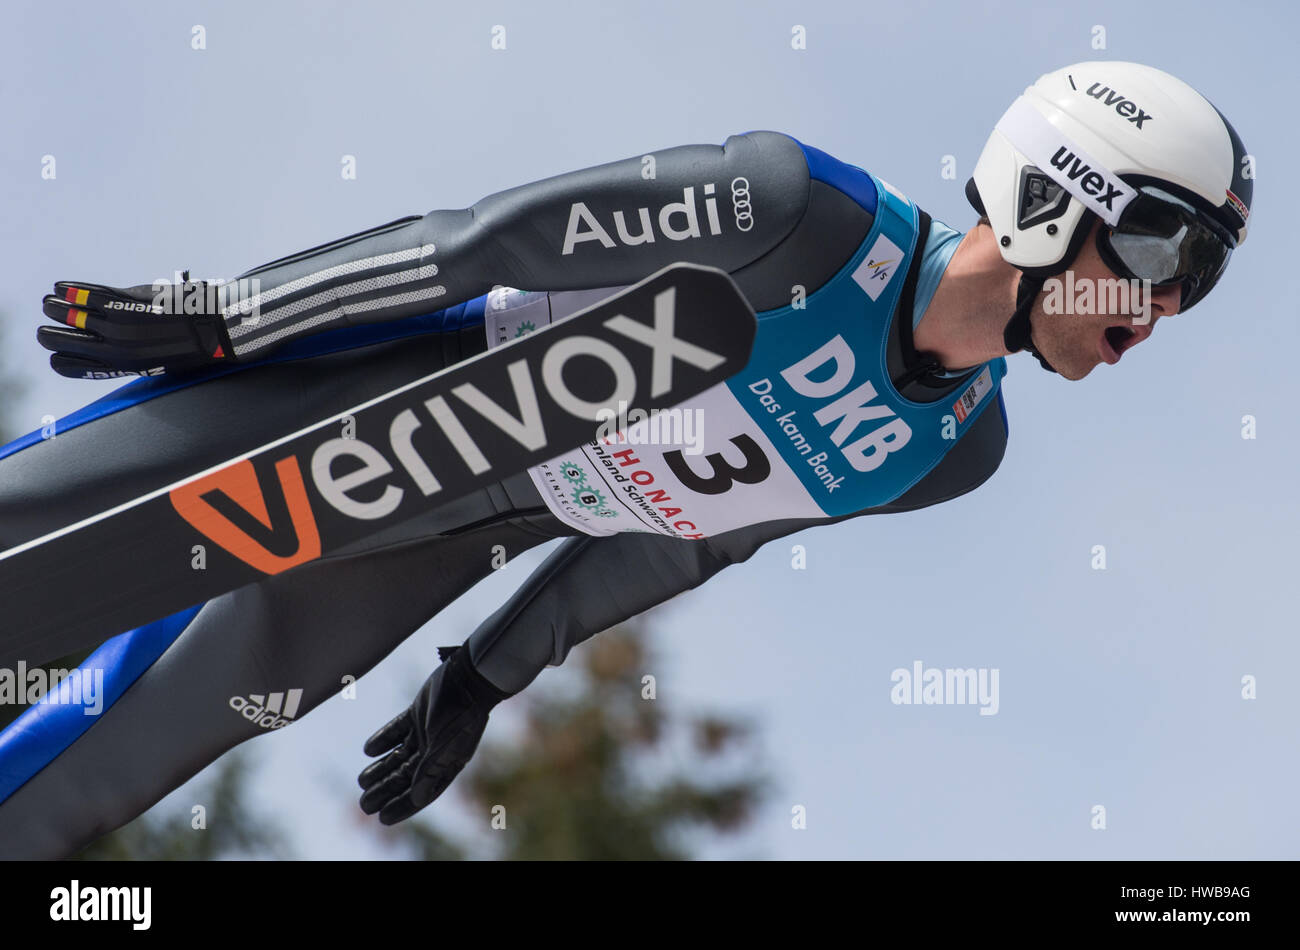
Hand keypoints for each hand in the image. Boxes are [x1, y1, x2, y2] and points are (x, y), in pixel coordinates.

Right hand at [37, 275, 235, 378]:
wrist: (219, 330)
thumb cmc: (195, 346)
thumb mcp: (160, 361)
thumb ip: (134, 356)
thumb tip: (115, 351)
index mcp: (125, 367)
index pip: (73, 366)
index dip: (60, 356)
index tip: (56, 348)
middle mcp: (117, 350)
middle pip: (64, 342)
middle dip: (51, 331)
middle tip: (50, 319)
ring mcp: (122, 326)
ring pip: (72, 316)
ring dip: (55, 306)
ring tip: (50, 300)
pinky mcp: (129, 303)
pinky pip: (90, 295)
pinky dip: (73, 290)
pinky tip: (62, 286)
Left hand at [358, 646, 509, 824]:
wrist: (468, 678)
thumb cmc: (460, 715)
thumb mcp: (445, 747)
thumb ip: (429, 771)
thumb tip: (416, 798)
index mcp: (446, 764)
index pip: (421, 791)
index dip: (402, 806)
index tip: (382, 819)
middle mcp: (435, 751)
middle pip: (406, 776)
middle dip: (386, 790)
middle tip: (365, 804)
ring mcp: (426, 732)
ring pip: (398, 756)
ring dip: (380, 769)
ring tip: (361, 781)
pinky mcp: (417, 713)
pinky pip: (397, 731)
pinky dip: (383, 741)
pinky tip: (369, 750)